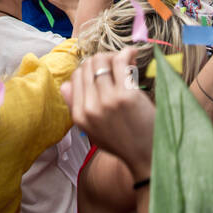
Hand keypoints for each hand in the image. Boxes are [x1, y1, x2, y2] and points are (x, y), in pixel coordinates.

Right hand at [61, 49, 155, 175]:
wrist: (147, 159)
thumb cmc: (123, 143)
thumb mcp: (93, 131)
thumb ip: (76, 108)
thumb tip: (65, 85)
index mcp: (79, 116)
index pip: (75, 77)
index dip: (90, 69)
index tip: (105, 71)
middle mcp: (90, 107)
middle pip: (88, 65)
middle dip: (102, 60)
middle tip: (118, 64)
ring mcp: (107, 101)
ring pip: (102, 60)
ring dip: (115, 56)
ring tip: (127, 62)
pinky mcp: (126, 96)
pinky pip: (120, 62)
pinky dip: (126, 54)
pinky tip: (132, 56)